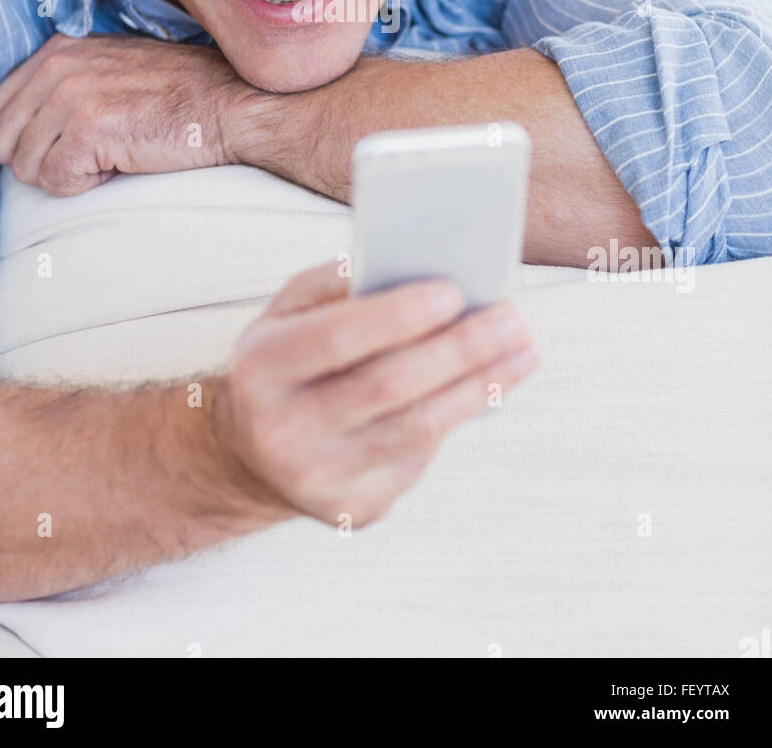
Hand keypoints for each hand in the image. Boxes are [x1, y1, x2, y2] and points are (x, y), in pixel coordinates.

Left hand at [0, 32, 252, 195]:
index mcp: (57, 50)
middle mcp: (57, 67)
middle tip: (93, 150)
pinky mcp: (88, 129)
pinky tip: (119, 164)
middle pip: (3, 143)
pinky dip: (86, 185)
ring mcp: (70, 97)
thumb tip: (19, 127)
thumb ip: (63, 82)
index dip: (31, 136)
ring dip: (67, 173)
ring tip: (111, 153)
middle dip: (42, 159)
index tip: (75, 136)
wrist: (228, 104)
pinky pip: (56, 183)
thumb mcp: (110, 67)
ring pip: (25, 168)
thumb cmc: (177, 94)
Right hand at [211, 261, 539, 528]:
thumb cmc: (285, 363)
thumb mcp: (286, 312)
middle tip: (511, 319)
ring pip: (417, 430)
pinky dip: (457, 416)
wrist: (248, 454)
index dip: (399, 315)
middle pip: (388, 386)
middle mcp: (284, 431)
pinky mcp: (353, 509)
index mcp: (262, 369)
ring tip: (523, 350)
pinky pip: (419, 458)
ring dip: (481, 386)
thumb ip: (336, 282)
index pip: (338, 337)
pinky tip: (488, 386)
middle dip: (460, 350)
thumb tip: (407, 262)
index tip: (454, 291)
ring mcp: (318, 479)